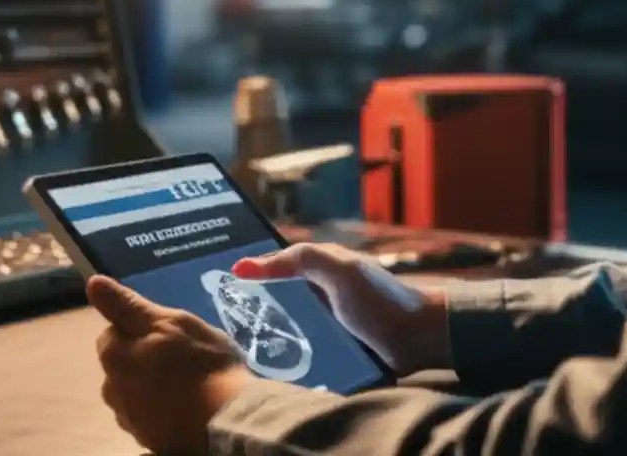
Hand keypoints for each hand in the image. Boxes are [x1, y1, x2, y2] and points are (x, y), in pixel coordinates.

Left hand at [87, 275, 255, 455]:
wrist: (224, 421)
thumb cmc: (201, 363)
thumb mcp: (170, 322)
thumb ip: (128, 306)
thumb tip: (92, 283)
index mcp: (114, 354)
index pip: (114, 330)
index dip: (140, 327)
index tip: (167, 332)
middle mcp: (111, 387)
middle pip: (121, 363)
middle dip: (142, 357)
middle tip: (180, 355)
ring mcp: (127, 417)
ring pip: (134, 391)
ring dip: (150, 385)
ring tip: (185, 383)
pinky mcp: (145, 438)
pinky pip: (147, 415)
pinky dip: (161, 409)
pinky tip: (185, 405)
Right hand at [233, 243, 450, 375]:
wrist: (419, 339)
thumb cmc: (382, 299)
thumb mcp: (340, 270)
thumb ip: (299, 260)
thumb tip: (242, 266)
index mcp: (316, 270)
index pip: (269, 268)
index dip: (242, 273)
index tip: (207, 282)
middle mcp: (315, 296)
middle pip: (269, 302)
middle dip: (245, 310)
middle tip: (215, 320)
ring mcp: (321, 327)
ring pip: (279, 331)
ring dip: (262, 338)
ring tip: (233, 346)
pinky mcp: (329, 355)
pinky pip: (296, 356)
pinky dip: (282, 359)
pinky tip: (264, 365)